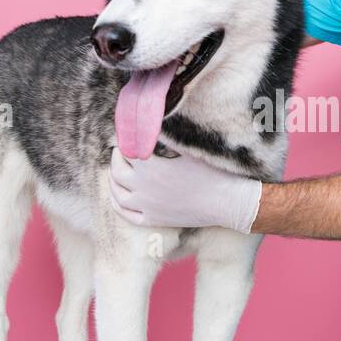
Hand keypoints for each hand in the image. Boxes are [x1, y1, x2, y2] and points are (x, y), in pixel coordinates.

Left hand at [108, 146, 263, 232]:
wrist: (227, 202)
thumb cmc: (212, 171)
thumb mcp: (188, 148)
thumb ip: (167, 136)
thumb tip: (153, 119)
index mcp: (150, 167)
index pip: (126, 149)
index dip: (124, 140)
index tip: (128, 133)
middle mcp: (142, 188)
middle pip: (117, 171)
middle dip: (116, 159)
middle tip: (121, 150)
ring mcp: (146, 207)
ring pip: (117, 195)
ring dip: (112, 182)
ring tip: (116, 172)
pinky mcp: (153, 220)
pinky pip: (127, 215)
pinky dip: (118, 205)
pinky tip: (118, 198)